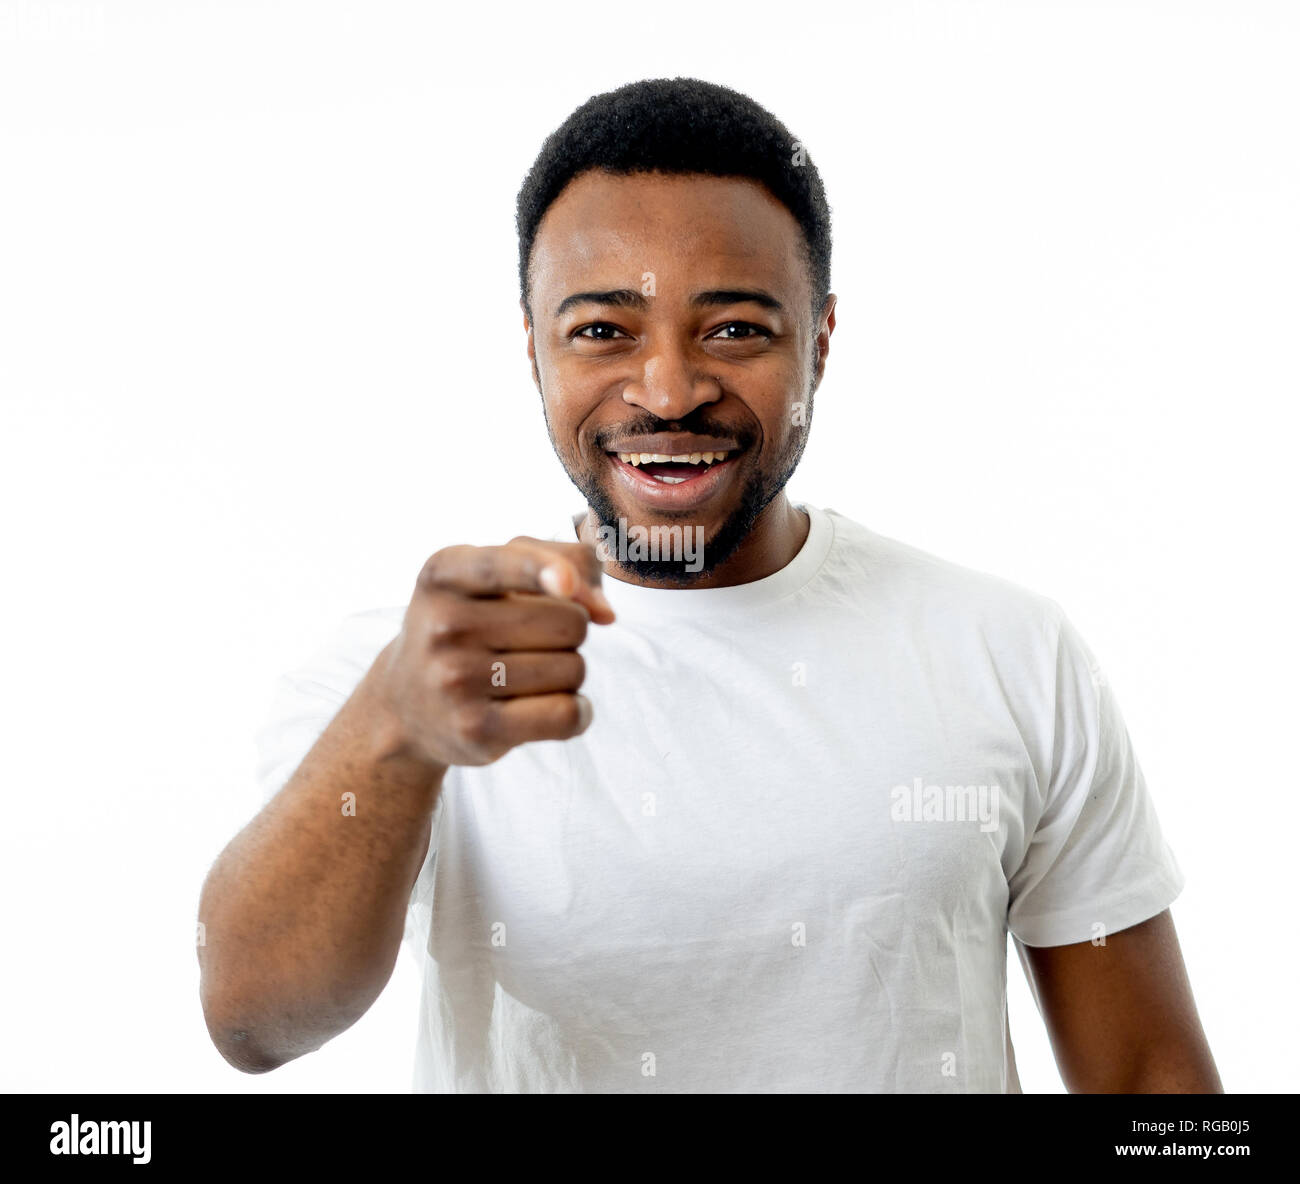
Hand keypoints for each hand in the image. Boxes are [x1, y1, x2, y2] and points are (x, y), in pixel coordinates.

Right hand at [371, 536, 614, 768]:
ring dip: (567, 672)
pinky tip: (549, 708)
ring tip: (524, 674)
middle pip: (569, 621)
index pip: (502, 565)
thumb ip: (562, 561)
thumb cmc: (470, 624)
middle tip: (528, 641)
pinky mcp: (476, 730)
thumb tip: (605, 612)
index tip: (566, 584)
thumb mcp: (495, 574)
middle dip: (569, 631)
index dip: (541, 570)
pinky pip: (566, 714)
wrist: (407, 703)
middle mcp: (444, 625)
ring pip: (574, 668)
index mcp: (445, 574)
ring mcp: (456, 680)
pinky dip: (578, 712)